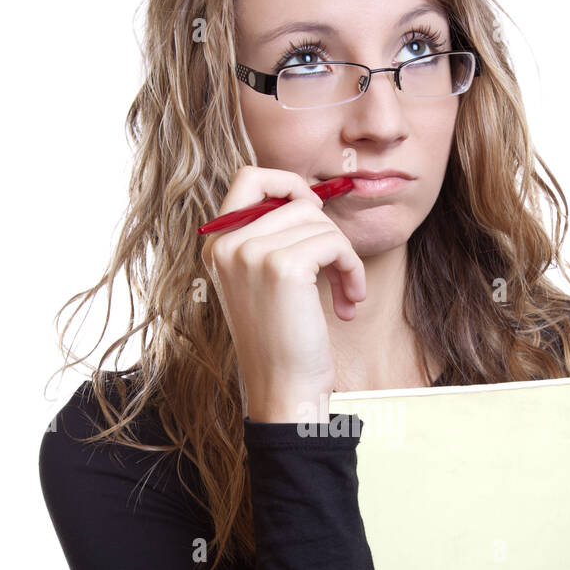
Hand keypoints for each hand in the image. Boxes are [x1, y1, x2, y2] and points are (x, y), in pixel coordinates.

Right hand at [200, 166, 365, 421]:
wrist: (283, 391)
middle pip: (297, 202)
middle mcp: (227, 245)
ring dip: (345, 258)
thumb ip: (272, 238)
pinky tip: (348, 302)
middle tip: (339, 274)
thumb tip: (309, 197)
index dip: (289, 184)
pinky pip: (334, 243)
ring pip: (320, 222)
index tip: (314, 213)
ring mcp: (251, 253)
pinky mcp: (282, 266)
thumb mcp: (264, 283)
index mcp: (217, 245)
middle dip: (329, 235)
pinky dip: (352, 270)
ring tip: (345, 294)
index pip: (249, 178)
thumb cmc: (283, 343)